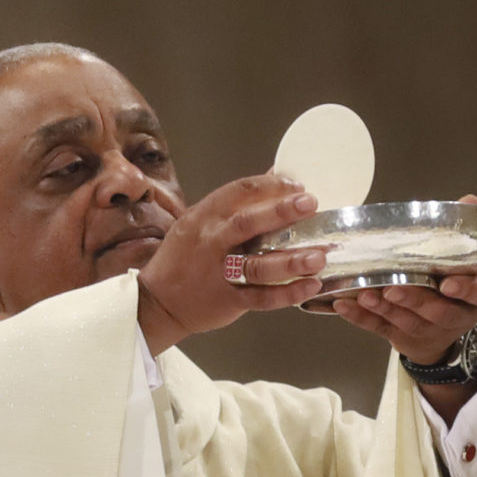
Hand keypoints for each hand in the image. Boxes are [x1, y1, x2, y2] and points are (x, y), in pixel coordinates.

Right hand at [137, 175, 324, 354]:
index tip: (297, 186)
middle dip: (281, 212)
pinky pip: (261, 298)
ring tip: (319, 256)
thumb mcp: (198, 222)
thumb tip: (276, 175)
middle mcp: (210, 242)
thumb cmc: (183, 258)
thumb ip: (234, 204)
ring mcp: (218, 273)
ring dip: (291, 261)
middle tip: (311, 205)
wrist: (158, 301)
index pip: (238, 192)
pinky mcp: (227, 300)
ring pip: (258, 265)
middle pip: (247, 223)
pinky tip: (310, 286)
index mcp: (204, 217)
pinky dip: (287, 293)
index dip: (270, 186)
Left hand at [330, 195, 476, 364]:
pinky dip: (360, 317)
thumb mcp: (460, 262)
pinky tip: (343, 305)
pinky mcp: (400, 337)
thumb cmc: (448, 285)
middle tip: (393, 288)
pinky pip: (379, 328)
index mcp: (475, 295)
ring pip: (407, 322)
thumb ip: (459, 234)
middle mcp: (454, 316)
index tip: (448, 284)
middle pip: (438, 312)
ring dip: (384, 309)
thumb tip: (470, 199)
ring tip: (364, 294)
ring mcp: (427, 330)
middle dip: (414, 300)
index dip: (465, 289)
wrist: (438, 333)